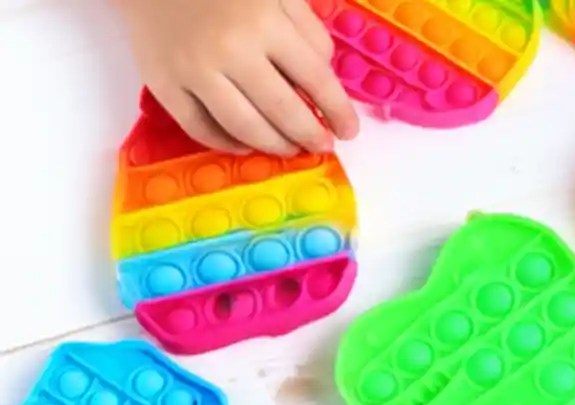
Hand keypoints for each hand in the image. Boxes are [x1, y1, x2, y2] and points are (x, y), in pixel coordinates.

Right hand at [115, 0, 358, 154]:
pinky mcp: (162, 84)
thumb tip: (325, 79)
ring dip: (275, 145)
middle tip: (323, 146)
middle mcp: (230, 51)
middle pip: (283, 111)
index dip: (338, 111)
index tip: (349, 130)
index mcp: (265, 22)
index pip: (316, 80)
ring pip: (244, 127)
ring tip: (291, 148)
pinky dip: (227, 144)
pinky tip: (247, 144)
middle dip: (310, 135)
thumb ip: (306, 30)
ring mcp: (193, 71)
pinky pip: (199, 128)